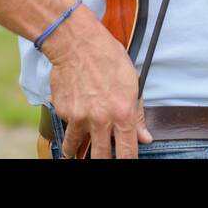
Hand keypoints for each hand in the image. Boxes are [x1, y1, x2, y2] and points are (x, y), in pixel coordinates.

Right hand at [43, 4, 151, 158]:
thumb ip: (138, 114)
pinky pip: (67, 125)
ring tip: (75, 151)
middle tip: (102, 158)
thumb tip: (145, 138)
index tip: (127, 163)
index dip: (128, 162)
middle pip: (101, 157)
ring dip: (76, 150)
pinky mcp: (63, 112)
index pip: (127, 152)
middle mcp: (101, 119)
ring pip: (75, 148)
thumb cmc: (109, 58)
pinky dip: (70, 124)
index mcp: (123, 113)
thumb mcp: (132, 83)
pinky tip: (73, 111)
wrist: (77, 44)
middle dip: (102, 161)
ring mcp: (79, 118)